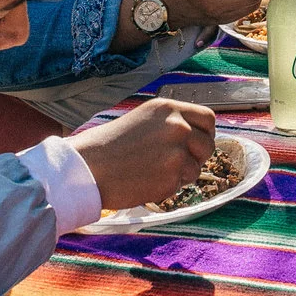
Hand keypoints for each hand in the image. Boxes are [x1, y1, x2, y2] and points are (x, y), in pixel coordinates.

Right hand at [65, 97, 216, 211]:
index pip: (208, 118)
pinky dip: (168, 187)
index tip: (197, 142)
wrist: (87, 168)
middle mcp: (178, 127)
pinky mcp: (172, 177)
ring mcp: (177, 152)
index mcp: (169, 108)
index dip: (205, 133)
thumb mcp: (142, 119)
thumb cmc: (108, 145)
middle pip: (208, 145)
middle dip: (196, 156)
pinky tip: (147, 181)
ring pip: (196, 168)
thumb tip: (194, 133)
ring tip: (154, 171)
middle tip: (175, 162)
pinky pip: (181, 185)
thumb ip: (170, 123)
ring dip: (181, 174)